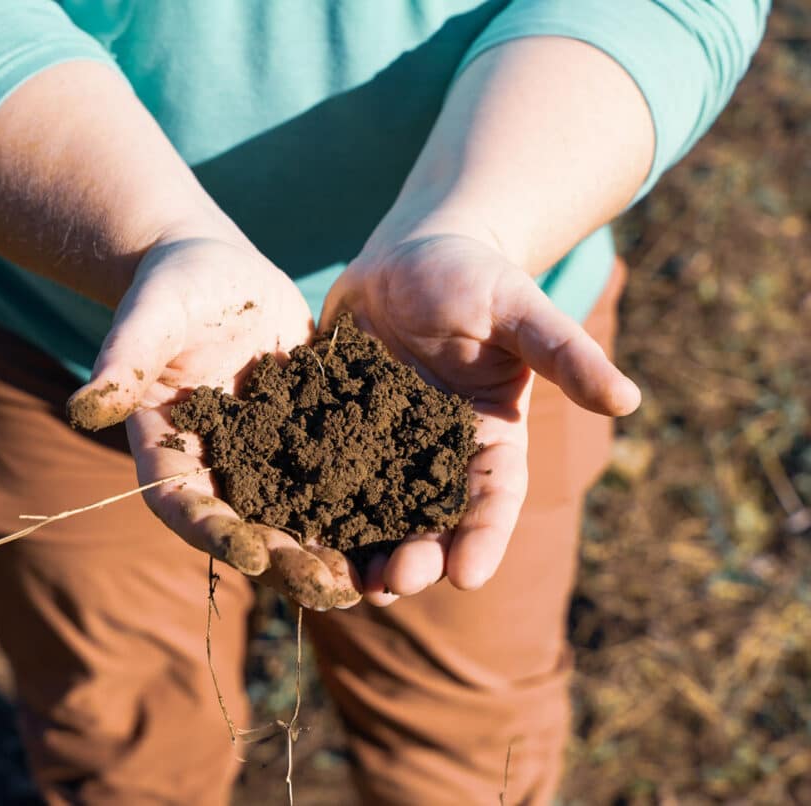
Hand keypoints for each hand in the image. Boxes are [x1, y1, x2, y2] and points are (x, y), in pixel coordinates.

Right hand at [67, 236, 360, 610]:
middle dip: (284, 561)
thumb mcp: (148, 318)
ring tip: (367, 582)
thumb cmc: (170, 287)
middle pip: (244, 527)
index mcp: (166, 449)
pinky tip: (401, 527)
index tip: (252, 554)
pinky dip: (361, 507)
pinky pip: (334, 479)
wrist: (216, 268)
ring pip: (292, 516)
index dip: (215, 533)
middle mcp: (214, 467)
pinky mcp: (304, 439)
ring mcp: (261, 458)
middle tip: (326, 589)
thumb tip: (83, 409)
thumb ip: (122, 363)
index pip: (183, 505)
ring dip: (326, 551)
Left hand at [320, 233, 639, 604]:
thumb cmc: (475, 276)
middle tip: (394, 585)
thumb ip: (564, 353)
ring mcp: (381, 447)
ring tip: (342, 582)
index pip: (492, 499)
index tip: (467, 576)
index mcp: (490, 437)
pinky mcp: (332, 430)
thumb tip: (628, 400)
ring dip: (360, 547)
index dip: (483, 537)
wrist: (407, 256)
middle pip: (429, 518)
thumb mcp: (520, 308)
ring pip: (373, 508)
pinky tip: (287, 528)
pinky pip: (318, 472)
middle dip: (415, 555)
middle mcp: (435, 455)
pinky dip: (306, 502)